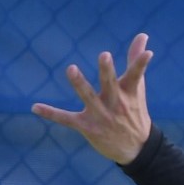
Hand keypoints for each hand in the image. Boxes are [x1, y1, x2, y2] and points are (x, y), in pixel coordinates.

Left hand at [31, 33, 153, 163]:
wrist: (136, 148)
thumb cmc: (135, 112)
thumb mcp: (136, 88)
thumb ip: (135, 60)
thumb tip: (143, 35)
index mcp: (128, 92)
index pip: (136, 75)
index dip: (141, 64)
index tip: (148, 54)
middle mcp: (115, 103)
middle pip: (110, 84)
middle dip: (107, 71)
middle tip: (105, 55)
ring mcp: (101, 116)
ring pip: (89, 98)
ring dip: (80, 84)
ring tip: (72, 69)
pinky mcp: (87, 127)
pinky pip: (67, 119)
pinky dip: (51, 113)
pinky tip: (35, 107)